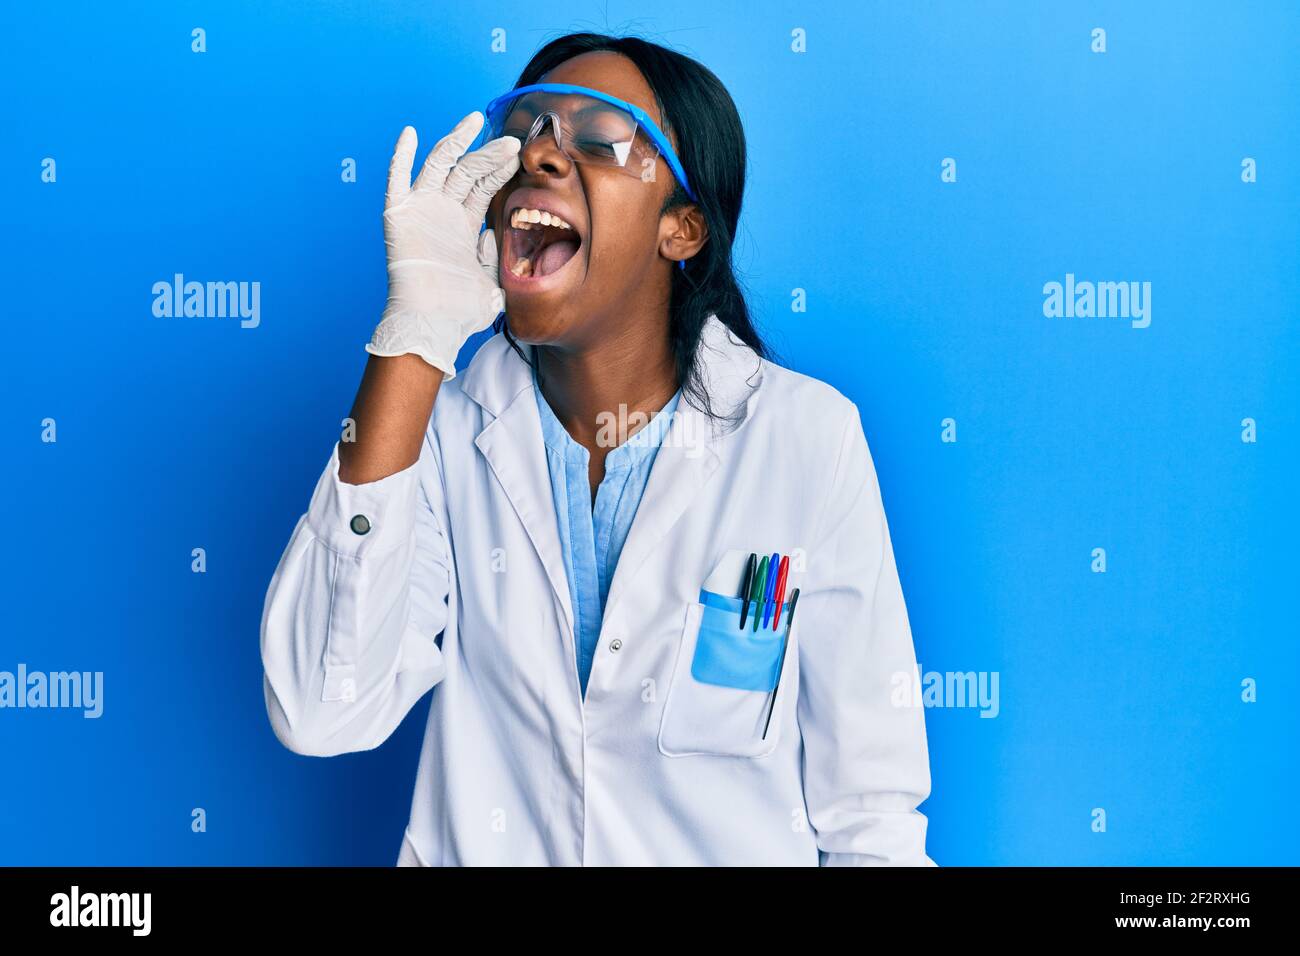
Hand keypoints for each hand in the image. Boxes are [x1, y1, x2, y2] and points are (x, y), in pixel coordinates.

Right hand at [366, 112, 520, 378]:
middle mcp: (443, 214)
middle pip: (467, 172)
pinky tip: (410, 133)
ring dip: (455, 142)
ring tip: (474, 121)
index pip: (484, 187)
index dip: (499, 169)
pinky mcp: (398, 216)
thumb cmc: (460, 313)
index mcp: (465, 227)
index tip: (518, 153)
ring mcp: (421, 211)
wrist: (433, 325)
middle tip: (510, 141)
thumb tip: (493, 233)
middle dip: (487, 154)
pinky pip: (396, 180)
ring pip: (439, 166)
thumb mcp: (492, 284)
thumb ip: (495, 257)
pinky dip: (401, 156)